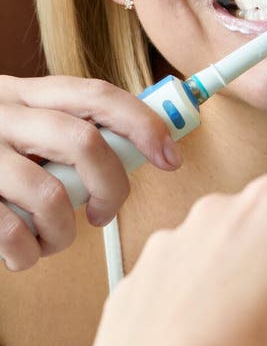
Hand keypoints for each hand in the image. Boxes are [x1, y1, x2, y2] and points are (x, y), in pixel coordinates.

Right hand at [0, 74, 180, 270]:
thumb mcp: (21, 119)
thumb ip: (66, 126)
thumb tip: (141, 147)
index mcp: (26, 92)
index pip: (97, 95)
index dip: (142, 123)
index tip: (171, 155)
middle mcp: (3, 115)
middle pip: (84, 141)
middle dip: (113, 184)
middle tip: (106, 209)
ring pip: (51, 196)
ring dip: (66, 230)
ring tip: (56, 236)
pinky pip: (11, 234)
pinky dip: (29, 253)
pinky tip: (23, 250)